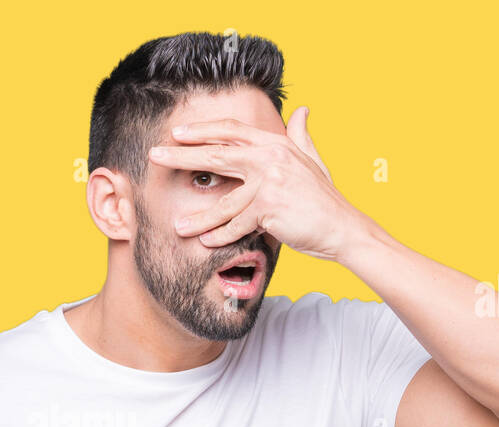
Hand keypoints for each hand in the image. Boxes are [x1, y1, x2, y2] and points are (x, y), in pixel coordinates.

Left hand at [147, 107, 366, 260]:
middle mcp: (270, 157)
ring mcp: (269, 182)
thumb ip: (301, 136)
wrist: (342, 228)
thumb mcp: (312, 161)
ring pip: (223, 202)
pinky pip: (236, 224)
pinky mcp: (269, 207)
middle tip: (155, 156)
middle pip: (216, 154)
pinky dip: (221, 236)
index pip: (231, 130)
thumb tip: (303, 111)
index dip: (202, 130)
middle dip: (182, 155)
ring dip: (198, 218)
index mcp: (276, 144)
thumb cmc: (324, 198)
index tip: (177, 133)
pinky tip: (206, 243)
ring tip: (178, 227)